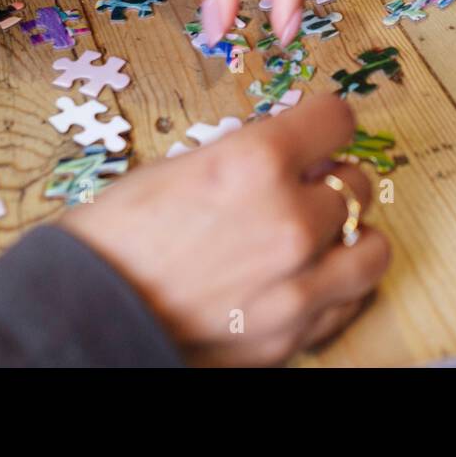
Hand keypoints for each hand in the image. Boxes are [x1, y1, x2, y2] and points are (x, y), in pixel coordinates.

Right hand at [62, 95, 390, 365]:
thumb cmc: (117, 236)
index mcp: (257, 163)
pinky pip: (347, 303)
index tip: (321, 129)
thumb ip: (249, 156)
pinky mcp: (289, 335)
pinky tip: (307, 279)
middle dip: (333, 181)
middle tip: (307, 188)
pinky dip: (335, 289)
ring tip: (322, 238)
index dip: (326, 122)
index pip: (337, 120)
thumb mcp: (183, 166)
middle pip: (357, 184)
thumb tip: (291, 150)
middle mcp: (288, 222)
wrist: (84, 313)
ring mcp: (294, 287)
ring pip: (371, 248)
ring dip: (351, 237)